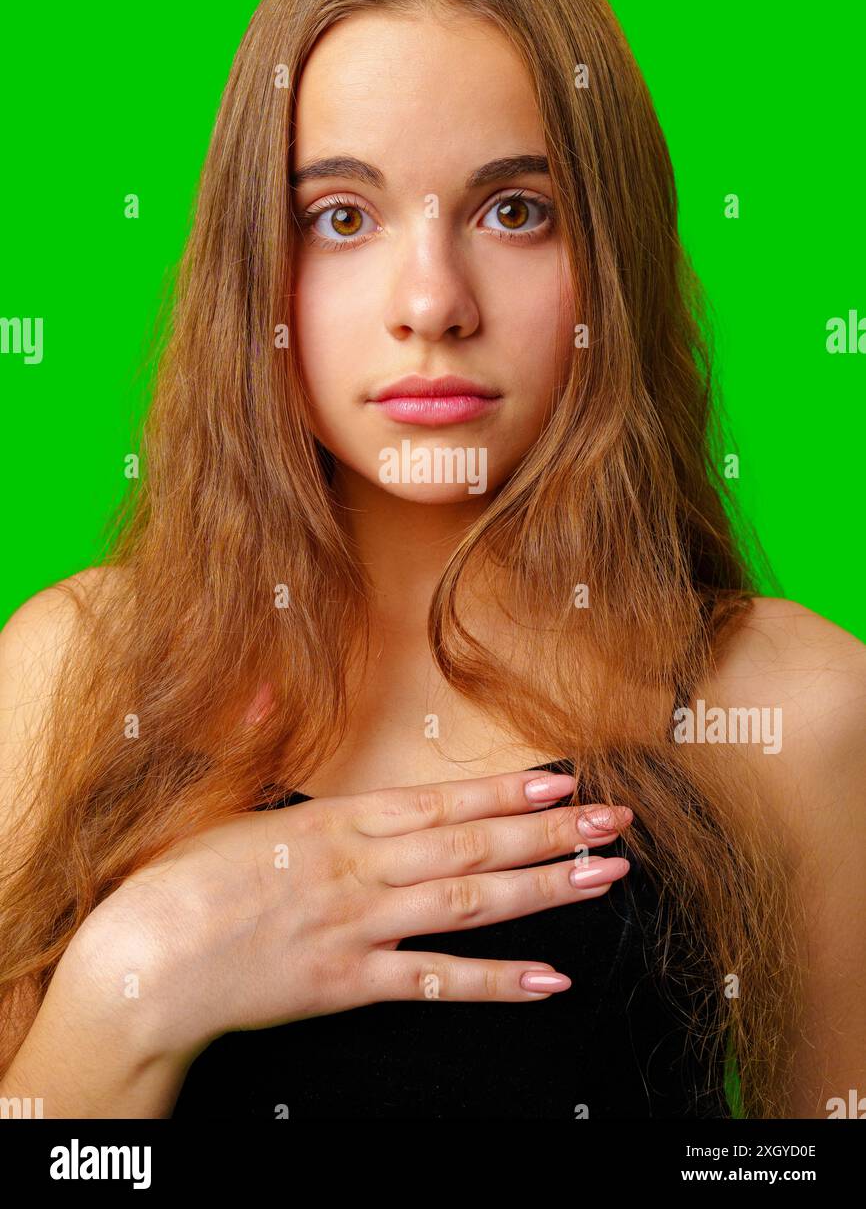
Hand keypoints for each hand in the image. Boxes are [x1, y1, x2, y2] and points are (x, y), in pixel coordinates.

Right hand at [73, 769, 631, 1060]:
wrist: (141, 968)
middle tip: (615, 822)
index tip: (562, 781)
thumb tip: (271, 685)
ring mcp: (357, 929)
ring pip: (468, 906)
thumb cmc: (174, 881)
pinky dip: (494, 982)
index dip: (507, 793)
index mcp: (334, 823)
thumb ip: (256, 739)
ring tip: (604, 879)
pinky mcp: (346, 986)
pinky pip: (433, 983)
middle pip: (472, 848)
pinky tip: (550, 977)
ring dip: (543, 891)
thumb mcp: (214, 796)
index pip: (439, 803)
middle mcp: (358, 871)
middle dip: (549, 834)